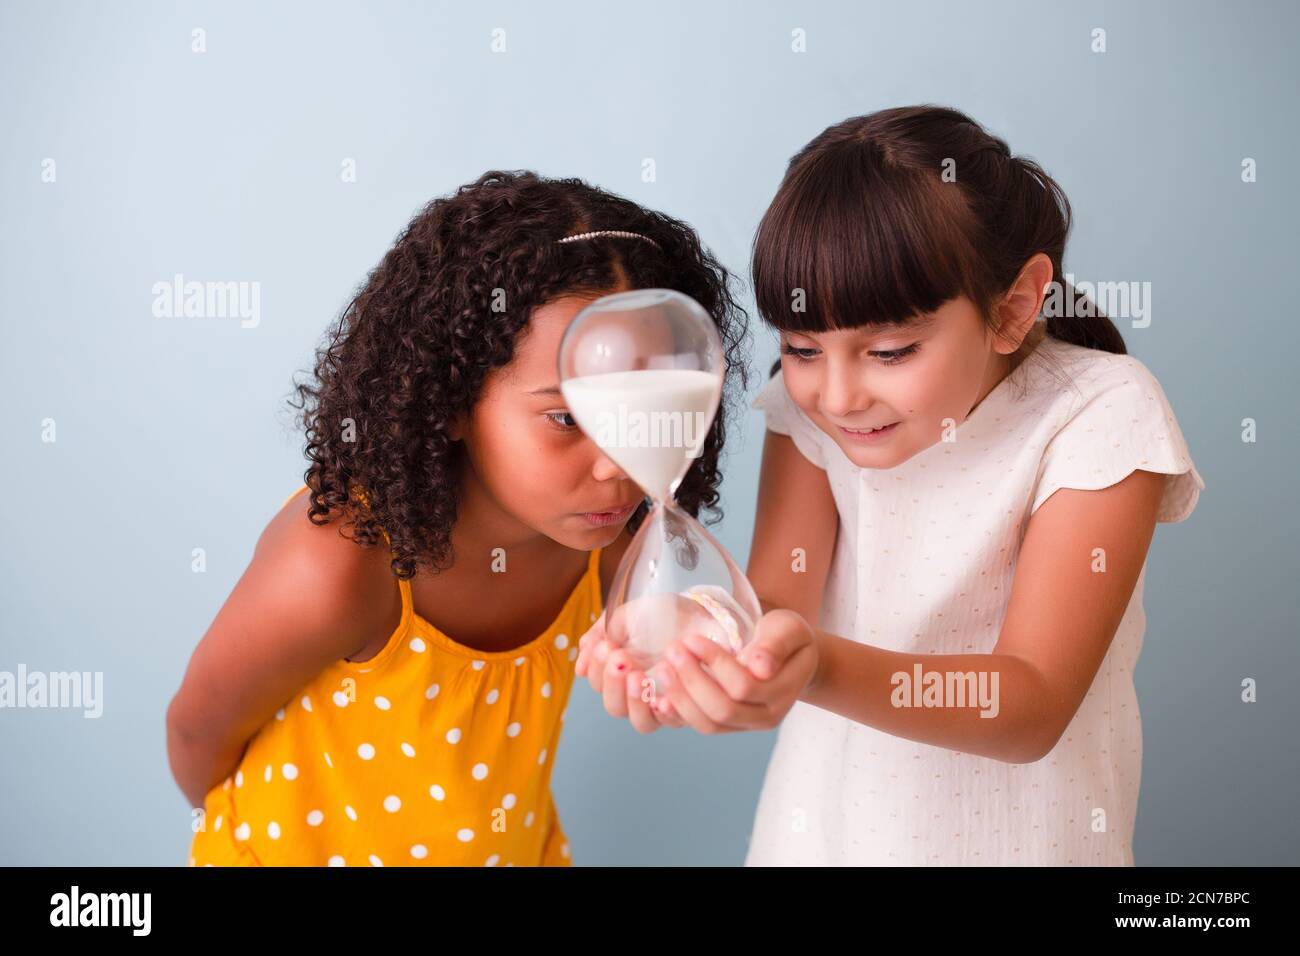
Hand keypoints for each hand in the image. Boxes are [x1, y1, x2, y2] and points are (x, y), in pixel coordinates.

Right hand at [575, 610, 684, 733]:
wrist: (699, 611)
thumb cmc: (660, 615)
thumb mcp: (625, 617)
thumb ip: (600, 637)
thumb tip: (580, 669)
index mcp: (619, 674)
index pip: (599, 684)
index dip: (598, 668)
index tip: (606, 646)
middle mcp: (638, 694)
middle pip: (615, 707)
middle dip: (612, 683)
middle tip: (620, 659)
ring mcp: (662, 703)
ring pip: (641, 723)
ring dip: (635, 700)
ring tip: (638, 676)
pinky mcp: (686, 707)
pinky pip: (673, 722)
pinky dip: (664, 713)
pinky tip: (662, 698)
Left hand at [650, 608, 817, 733]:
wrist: (788, 656)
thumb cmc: (786, 637)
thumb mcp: (787, 629)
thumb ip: (775, 644)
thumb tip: (759, 667)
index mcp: (783, 692)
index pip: (744, 686)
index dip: (715, 664)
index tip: (693, 639)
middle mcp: (766, 716)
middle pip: (723, 710)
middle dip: (692, 680)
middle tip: (671, 651)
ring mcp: (745, 725)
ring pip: (708, 723)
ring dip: (681, 697)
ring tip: (663, 668)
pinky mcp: (727, 725)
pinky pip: (701, 725)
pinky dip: (678, 714)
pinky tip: (659, 699)